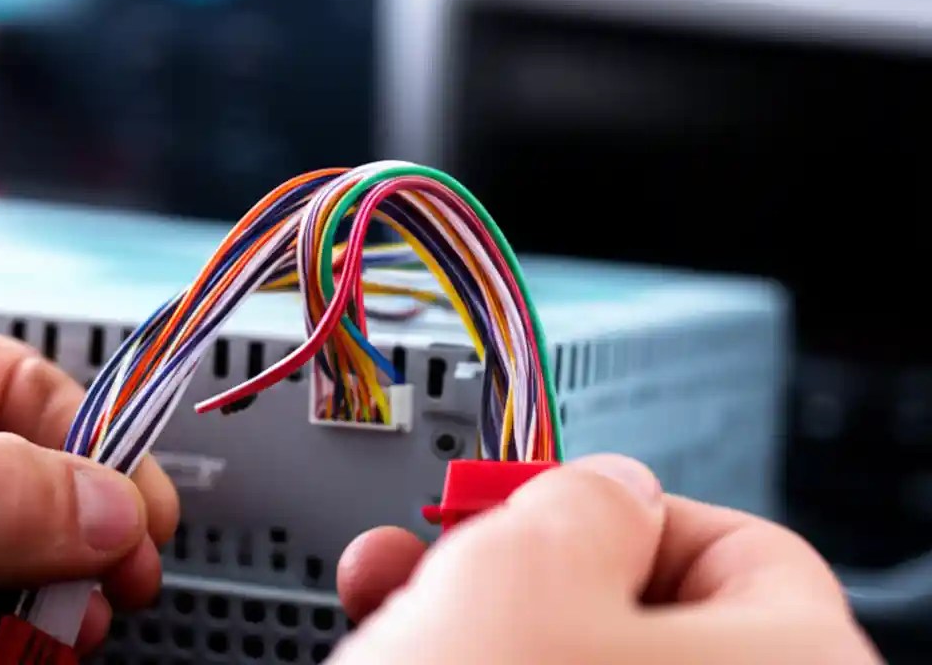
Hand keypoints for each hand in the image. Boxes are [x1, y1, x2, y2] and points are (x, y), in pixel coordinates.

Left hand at [0, 317, 178, 663]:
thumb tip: (110, 501)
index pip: (12, 387)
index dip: (89, 441)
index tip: (137, 516)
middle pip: (27, 481)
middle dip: (79, 533)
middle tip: (113, 590)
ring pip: (11, 568)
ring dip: (55, 603)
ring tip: (62, 640)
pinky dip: (16, 652)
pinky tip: (22, 663)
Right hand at [333, 455, 880, 663]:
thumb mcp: (523, 568)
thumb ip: (579, 495)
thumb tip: (602, 484)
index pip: (746, 548)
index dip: (622, 503)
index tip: (539, 507)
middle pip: (644, 609)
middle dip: (520, 562)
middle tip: (443, 549)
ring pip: (576, 662)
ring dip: (475, 613)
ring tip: (387, 595)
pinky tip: (393, 647)